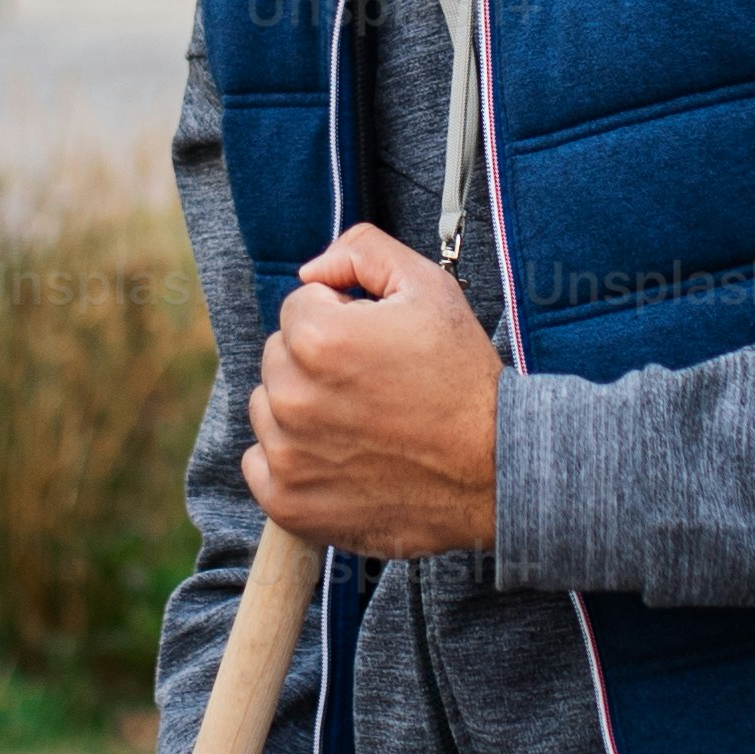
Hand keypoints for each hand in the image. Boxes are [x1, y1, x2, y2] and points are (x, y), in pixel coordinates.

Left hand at [244, 223, 498, 559]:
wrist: (495, 470)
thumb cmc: (463, 379)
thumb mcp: (429, 287)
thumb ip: (362, 251)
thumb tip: (311, 271)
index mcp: (318, 340)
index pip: (299, 307)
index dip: (341, 317)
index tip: (375, 344)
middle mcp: (293, 399)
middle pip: (278, 357)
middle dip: (316, 361)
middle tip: (371, 384)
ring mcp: (288, 456)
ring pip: (268, 408)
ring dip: (301, 409)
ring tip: (360, 421)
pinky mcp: (289, 502)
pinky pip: (259, 465)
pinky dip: (290, 460)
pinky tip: (337, 457)